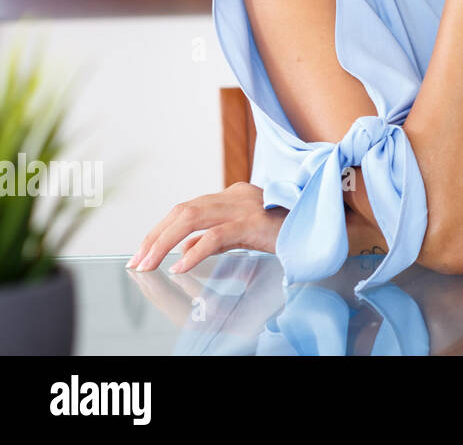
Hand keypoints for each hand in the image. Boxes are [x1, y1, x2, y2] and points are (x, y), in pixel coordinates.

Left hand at [127, 181, 285, 274]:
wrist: (324, 227)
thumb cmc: (289, 230)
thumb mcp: (244, 234)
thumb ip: (214, 238)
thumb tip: (184, 248)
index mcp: (232, 196)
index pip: (186, 209)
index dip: (160, 230)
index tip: (143, 252)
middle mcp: (235, 195)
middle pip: (183, 210)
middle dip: (155, 236)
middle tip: (137, 262)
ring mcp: (245, 206)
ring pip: (192, 217)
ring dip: (164, 243)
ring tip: (148, 265)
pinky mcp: (255, 222)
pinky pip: (217, 236)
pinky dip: (195, 251)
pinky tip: (181, 266)